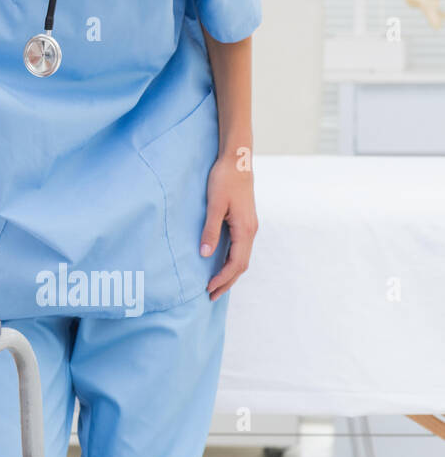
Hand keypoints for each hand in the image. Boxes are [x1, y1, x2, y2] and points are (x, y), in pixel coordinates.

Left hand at [201, 153, 257, 301]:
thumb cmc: (224, 179)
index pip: (236, 263)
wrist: (237, 160)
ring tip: (216, 286)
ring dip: (229, 273)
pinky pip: (240, 248)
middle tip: (211, 296)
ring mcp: (249, 227)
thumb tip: (206, 255)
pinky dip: (231, 261)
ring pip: (242, 258)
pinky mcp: (245, 222)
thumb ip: (210, 230)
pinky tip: (221, 264)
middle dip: (227, 282)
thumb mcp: (214, 205)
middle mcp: (251, 231)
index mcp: (245, 229)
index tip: (208, 289)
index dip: (223, 278)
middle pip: (241, 265)